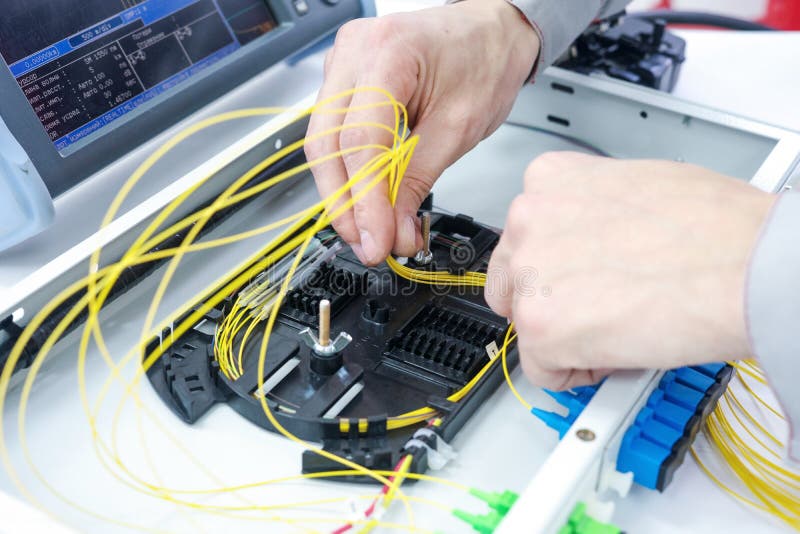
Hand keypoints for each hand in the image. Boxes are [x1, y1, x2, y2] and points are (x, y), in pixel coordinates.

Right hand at [305, 0, 538, 264]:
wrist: (489, 32)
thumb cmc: (483, 61)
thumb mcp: (459, 128)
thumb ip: (418, 180)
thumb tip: (393, 230)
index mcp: (388, 52)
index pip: (361, 140)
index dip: (364, 199)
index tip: (376, 241)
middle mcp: (353, 52)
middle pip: (327, 144)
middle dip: (344, 204)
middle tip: (368, 245)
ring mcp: (343, 64)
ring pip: (323, 143)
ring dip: (343, 193)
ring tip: (369, 231)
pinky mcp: (344, 81)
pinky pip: (334, 134)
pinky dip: (348, 172)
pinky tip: (364, 199)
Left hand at [486, 152, 775, 389]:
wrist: (750, 264)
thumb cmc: (718, 227)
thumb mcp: (637, 187)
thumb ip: (593, 214)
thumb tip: (592, 240)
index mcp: (548, 179)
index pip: (525, 237)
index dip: (560, 267)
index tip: (582, 278)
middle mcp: (528, 218)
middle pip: (515, 282)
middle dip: (552, 302)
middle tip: (598, 309)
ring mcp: (531, 272)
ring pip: (527, 325)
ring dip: (565, 338)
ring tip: (619, 328)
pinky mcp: (541, 325)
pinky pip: (542, 369)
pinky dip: (577, 371)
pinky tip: (618, 351)